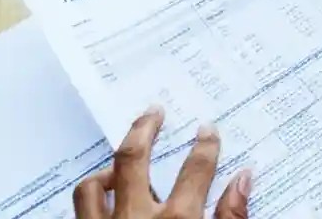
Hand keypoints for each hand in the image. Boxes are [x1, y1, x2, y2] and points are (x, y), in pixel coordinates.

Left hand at [73, 106, 251, 218]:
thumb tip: (243, 180)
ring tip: (118, 167)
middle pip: (132, 159)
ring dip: (107, 171)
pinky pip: (78, 211)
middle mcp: (135, 218)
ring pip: (91, 186)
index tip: (207, 132)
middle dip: (143, 130)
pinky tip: (104, 199)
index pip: (195, 171)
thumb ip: (230, 216)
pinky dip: (92, 199)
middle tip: (153, 112)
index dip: (205, 147)